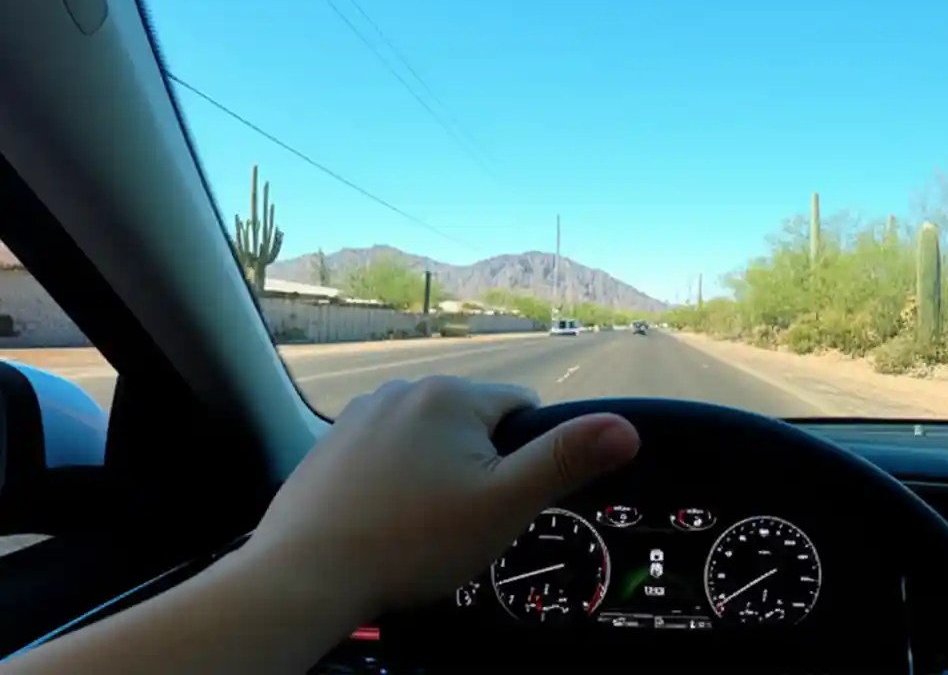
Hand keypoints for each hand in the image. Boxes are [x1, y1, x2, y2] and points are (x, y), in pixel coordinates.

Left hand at [241, 376, 640, 614]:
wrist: (305, 574)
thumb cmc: (410, 541)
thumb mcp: (505, 504)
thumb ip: (566, 459)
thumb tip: (626, 427)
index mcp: (452, 394)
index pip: (523, 408)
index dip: (525, 458)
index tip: (501, 500)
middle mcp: (405, 389)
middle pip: (474, 423)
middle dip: (479, 466)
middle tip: (461, 520)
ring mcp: (361, 414)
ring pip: (429, 439)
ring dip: (437, 472)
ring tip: (420, 526)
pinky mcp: (332, 444)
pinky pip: (387, 454)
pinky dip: (395, 481)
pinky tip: (385, 521)